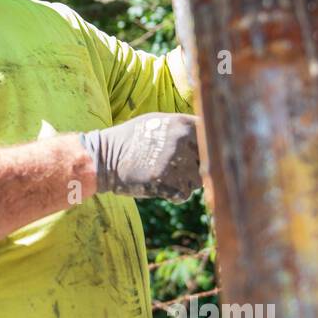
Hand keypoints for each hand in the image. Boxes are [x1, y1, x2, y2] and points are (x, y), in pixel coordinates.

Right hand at [80, 112, 202, 201]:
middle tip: (181, 169)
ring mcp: (174, 161)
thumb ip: (182, 128)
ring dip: (187, 182)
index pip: (213, 136)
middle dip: (198, 167)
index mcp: (181, 124)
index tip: (205, 154)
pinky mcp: (165, 181)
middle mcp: (181, 140)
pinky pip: (184, 194)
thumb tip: (208, 134)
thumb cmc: (131, 139)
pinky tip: (160, 185)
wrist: (104, 158)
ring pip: (199, 180)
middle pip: (209, 160)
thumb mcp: (157, 123)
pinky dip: (175, 194)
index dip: (211, 148)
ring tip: (168, 176)